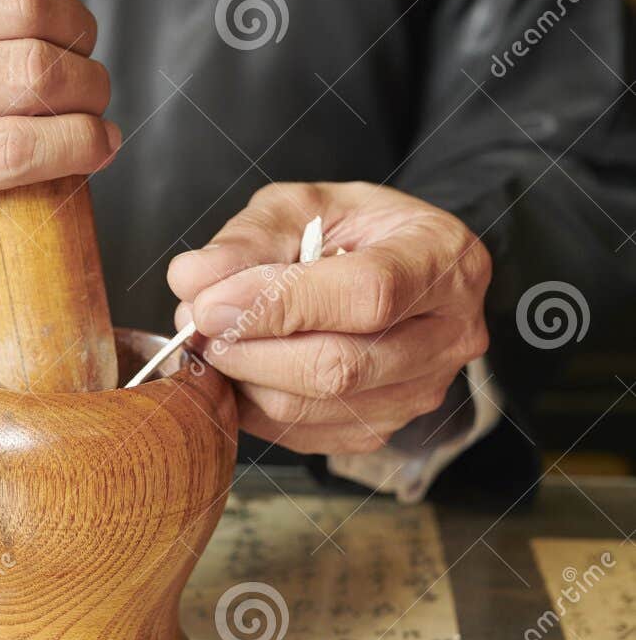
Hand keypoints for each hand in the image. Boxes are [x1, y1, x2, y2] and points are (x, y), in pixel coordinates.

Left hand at [167, 183, 490, 454]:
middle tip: (198, 323)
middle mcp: (448, 333)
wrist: (395, 267)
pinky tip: (239, 370)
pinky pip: (309, 433)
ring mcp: (423, 389)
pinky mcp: (387, 427)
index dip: (281, 304)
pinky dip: (257, 407)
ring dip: (246, 379)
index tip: (213, 303)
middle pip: (343, 365)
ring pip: (320, 407)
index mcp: (443, 258)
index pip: (368, 294)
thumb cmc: (355, 229)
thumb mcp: (306, 206)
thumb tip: (192, 280)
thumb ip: (249, 238)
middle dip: (251, 349)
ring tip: (211, 340)